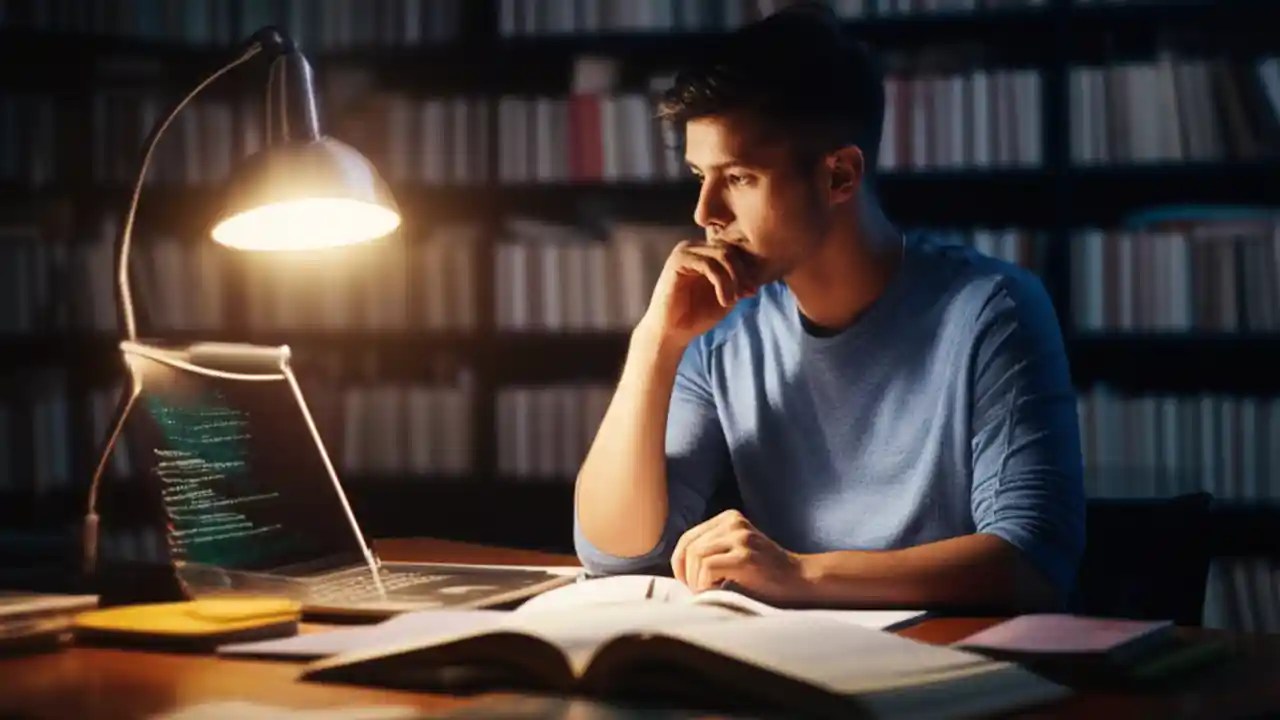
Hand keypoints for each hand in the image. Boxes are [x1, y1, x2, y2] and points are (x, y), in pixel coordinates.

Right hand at [638, 241, 759, 347]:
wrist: (672, 333)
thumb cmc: (697, 317)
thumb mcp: (727, 298)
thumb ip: (739, 285)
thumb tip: (758, 278)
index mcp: (705, 253)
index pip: (734, 250)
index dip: (747, 270)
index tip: (752, 292)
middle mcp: (695, 247)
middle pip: (730, 249)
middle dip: (741, 273)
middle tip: (745, 295)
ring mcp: (685, 252)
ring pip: (722, 255)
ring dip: (733, 280)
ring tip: (732, 301)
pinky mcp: (678, 261)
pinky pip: (708, 264)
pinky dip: (721, 283)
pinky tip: (724, 301)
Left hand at [670, 509, 812, 605]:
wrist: (799, 580)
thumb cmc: (764, 573)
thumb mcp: (736, 550)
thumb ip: (712, 549)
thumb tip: (678, 565)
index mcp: (729, 519)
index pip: (688, 537)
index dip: (679, 562)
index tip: (687, 581)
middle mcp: (733, 523)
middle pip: (689, 546)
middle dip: (685, 573)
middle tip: (696, 590)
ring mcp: (741, 538)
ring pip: (696, 556)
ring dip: (696, 581)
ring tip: (709, 591)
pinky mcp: (745, 556)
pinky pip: (708, 567)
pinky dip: (705, 584)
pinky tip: (717, 590)